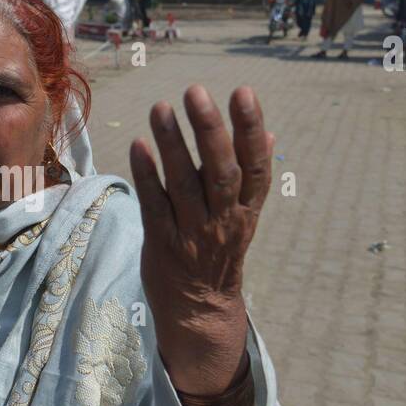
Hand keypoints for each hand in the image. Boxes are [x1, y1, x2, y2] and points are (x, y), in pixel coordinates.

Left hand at [129, 86, 273, 397]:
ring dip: (172, 144)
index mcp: (246, 211)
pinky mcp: (162, 244)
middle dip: (209, 130)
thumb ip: (251, 177)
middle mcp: (223, 221)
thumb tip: (266, 133)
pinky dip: (146, 175)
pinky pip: (154, 205)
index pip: (255, 166)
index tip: (244, 92)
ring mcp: (192, 234)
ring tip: (160, 108)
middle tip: (196, 91)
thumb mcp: (244, 217)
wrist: (200, 313)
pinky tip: (138, 145)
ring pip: (183, 185)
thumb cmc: (219, 253)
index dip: (251, 129)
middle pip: (220, 172)